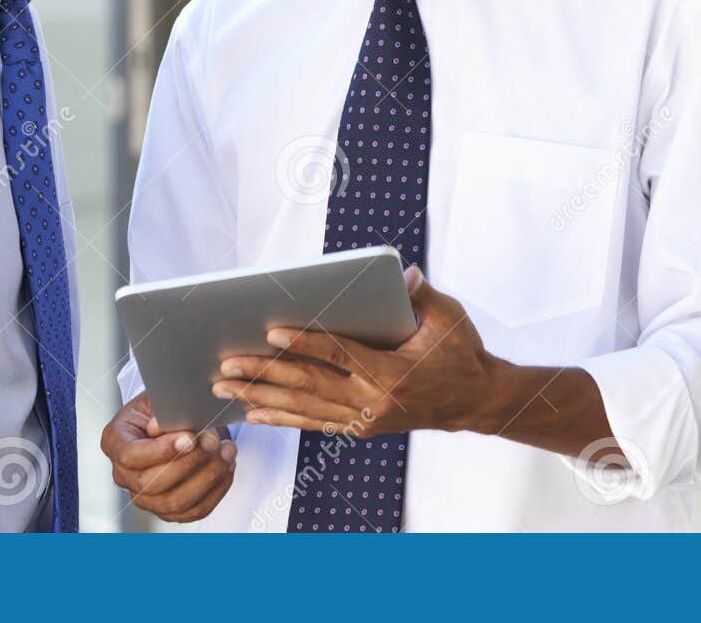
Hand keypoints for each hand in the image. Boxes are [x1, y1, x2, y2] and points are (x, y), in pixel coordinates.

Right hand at [100, 391, 235, 522]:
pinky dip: (216, 490)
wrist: (173, 418)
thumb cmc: (164, 406)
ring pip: (174, 502)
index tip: (190, 438)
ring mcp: (144, 497)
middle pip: (151, 484)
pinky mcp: (168, 509)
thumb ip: (168, 410)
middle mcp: (124, 475)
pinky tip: (227, 467)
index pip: (130, 456)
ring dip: (207, 477)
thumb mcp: (162, 397)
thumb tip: (178, 430)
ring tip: (227, 452)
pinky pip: (193, 511)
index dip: (162, 451)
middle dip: (189, 463)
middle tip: (214, 442)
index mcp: (115, 442)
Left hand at [210, 266, 500, 437]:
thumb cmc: (461, 353)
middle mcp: (373, 401)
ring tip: (225, 386)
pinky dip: (283, 418)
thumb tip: (404, 273)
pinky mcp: (360, 427)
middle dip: (264, 374)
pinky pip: (314, 423)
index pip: (339, 354)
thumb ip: (422, 295)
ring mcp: (364, 419)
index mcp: (392, 373)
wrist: (475, 400)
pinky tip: (254, 412)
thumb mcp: (450, 317)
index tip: (271, 331)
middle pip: (309, 386)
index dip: (305, 342)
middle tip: (226, 364)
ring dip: (262, 396)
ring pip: (304, 408)